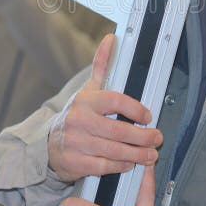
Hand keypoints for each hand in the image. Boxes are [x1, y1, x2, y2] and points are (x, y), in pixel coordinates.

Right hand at [48, 34, 162, 182]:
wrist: (48, 145)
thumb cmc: (76, 117)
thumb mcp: (87, 91)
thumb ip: (102, 66)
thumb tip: (111, 40)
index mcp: (85, 100)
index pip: (115, 101)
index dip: (136, 109)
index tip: (148, 116)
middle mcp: (79, 120)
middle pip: (119, 131)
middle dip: (143, 137)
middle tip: (156, 139)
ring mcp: (75, 143)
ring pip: (114, 150)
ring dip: (137, 154)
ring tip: (150, 154)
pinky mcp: (74, 162)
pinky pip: (103, 166)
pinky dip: (120, 166)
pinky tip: (130, 164)